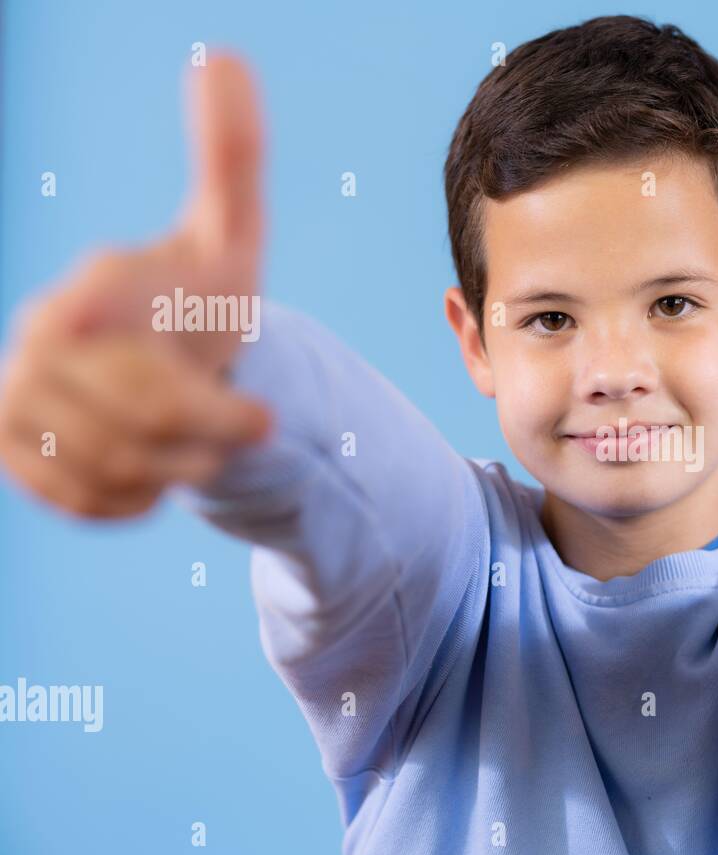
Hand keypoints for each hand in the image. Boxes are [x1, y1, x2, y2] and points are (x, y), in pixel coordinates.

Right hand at [0, 53, 269, 517]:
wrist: (165, 354)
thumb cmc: (203, 294)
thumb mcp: (231, 234)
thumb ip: (230, 158)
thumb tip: (227, 56)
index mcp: (86, 298)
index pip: (139, 384)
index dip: (208, 412)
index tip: (263, 422)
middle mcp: (35, 350)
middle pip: (132, 439)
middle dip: (208, 443)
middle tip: (251, 430)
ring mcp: (16, 407)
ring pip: (109, 477)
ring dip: (181, 472)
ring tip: (203, 443)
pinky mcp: (15, 458)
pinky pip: (86, 506)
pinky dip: (138, 502)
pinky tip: (161, 471)